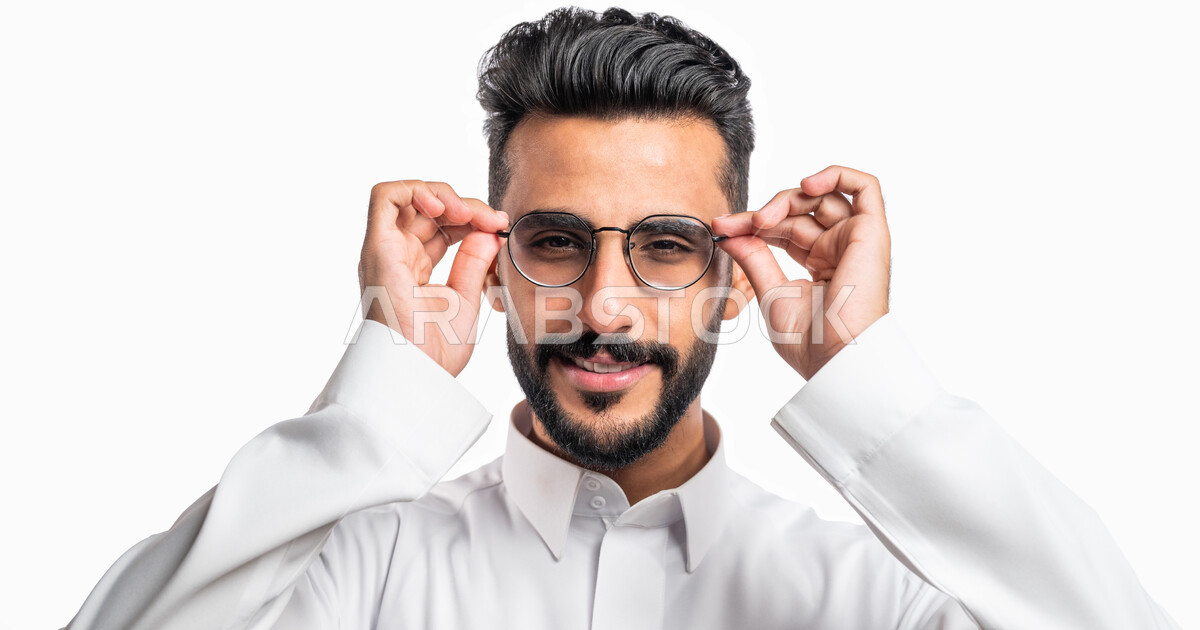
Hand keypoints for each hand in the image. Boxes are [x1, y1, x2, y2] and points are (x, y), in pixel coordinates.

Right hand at [358, 180, 508, 375]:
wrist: (416, 372)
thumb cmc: (435, 351)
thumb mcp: (465, 300)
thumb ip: (474, 264)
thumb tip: (488, 233)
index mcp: (414, 269)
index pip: (441, 227)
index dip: (471, 219)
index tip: (500, 227)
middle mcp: (396, 256)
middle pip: (428, 210)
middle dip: (466, 206)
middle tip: (494, 220)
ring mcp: (384, 250)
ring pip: (407, 196)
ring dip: (444, 194)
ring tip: (469, 213)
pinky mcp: (378, 247)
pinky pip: (385, 197)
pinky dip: (417, 190)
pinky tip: (445, 208)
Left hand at [713, 165, 890, 379]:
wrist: (834, 358)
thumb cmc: (809, 340)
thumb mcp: (771, 291)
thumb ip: (753, 257)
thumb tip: (728, 232)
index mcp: (820, 265)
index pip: (785, 229)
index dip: (752, 223)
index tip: (722, 227)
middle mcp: (840, 249)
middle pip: (800, 211)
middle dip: (762, 212)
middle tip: (733, 224)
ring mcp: (856, 240)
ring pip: (824, 197)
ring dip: (788, 198)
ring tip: (764, 218)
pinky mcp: (872, 233)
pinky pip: (866, 187)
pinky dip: (837, 175)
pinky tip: (807, 185)